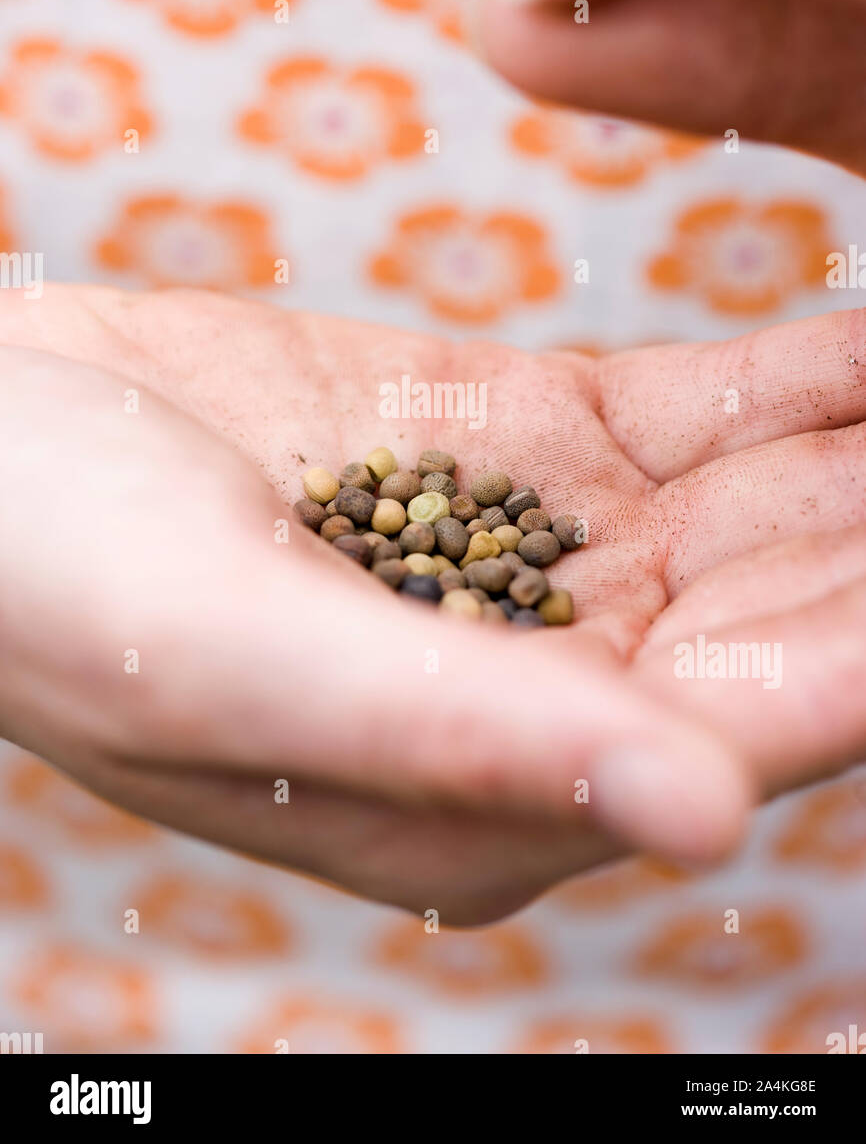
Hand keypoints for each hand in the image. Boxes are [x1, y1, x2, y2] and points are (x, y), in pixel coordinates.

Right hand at [2, 286, 864, 923]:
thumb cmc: (58, 581)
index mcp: (497, 795)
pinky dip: (793, 375)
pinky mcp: (513, 436)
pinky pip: (688, 412)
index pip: (751, 727)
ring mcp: (539, 549)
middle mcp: (546, 685)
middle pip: (782, 611)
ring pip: (759, 506)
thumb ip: (475, 736)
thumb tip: (710, 823)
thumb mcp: (250, 663)